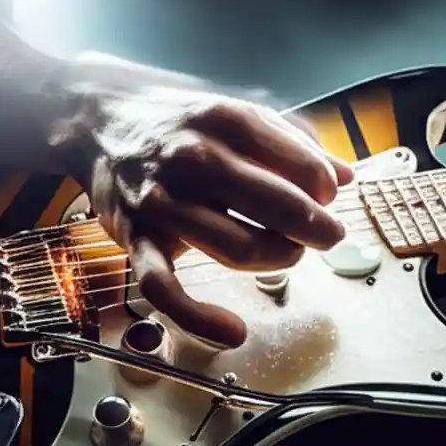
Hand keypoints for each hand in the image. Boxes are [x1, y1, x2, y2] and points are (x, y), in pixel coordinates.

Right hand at [64, 80, 353, 348]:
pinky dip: (199, 317)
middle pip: (277, 208)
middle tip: (329, 236)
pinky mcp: (136, 238)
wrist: (100, 122)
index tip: (328, 198)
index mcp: (226, 121)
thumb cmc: (181, 123)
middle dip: (316, 229)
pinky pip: (166, 288)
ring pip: (238, 248)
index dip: (325, 189)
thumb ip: (294, 143)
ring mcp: (162, 202)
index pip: (301, 166)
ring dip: (278, 258)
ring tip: (289, 252)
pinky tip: (232, 331)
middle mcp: (194, 159)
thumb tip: (345, 177)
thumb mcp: (238, 114)